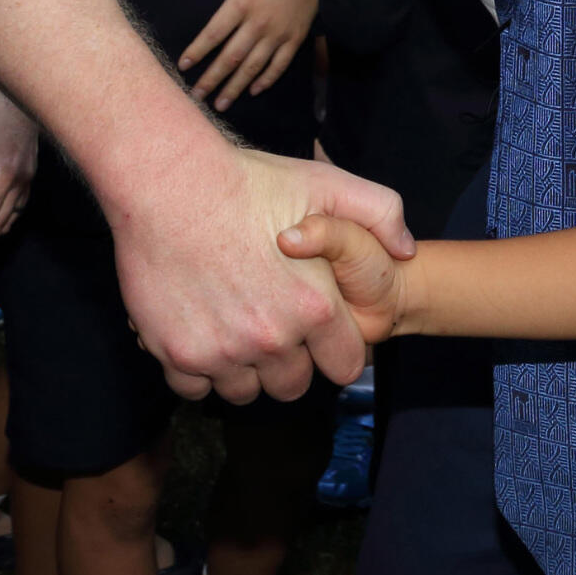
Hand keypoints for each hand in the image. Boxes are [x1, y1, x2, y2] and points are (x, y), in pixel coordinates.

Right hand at [113, 139, 412, 403]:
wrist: (171, 183)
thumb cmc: (250, 183)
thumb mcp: (331, 184)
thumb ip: (382, 213)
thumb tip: (405, 250)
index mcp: (314, 308)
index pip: (344, 367)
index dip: (334, 350)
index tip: (319, 334)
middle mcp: (271, 338)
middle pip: (292, 386)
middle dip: (290, 364)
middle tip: (274, 327)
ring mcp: (221, 351)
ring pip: (243, 391)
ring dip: (244, 369)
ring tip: (237, 328)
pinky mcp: (176, 353)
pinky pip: (194, 388)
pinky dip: (199, 369)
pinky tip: (203, 333)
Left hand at [180, 0, 319, 111]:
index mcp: (243, 1)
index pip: (214, 33)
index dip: (197, 51)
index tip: (182, 66)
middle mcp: (260, 22)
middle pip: (231, 57)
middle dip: (211, 79)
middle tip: (196, 96)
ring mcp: (279, 33)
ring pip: (253, 66)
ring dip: (235, 87)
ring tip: (220, 104)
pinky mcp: (296, 37)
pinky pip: (280, 64)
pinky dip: (267, 79)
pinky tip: (254, 90)